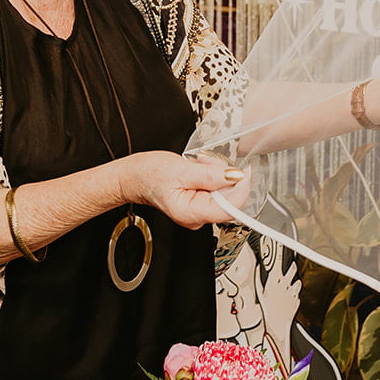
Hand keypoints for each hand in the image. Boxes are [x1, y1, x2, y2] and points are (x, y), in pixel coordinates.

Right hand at [121, 151, 244, 229]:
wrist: (135, 177)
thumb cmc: (150, 175)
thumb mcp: (181, 170)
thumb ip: (210, 174)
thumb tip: (235, 176)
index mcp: (191, 214)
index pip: (229, 209)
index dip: (240, 189)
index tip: (243, 172)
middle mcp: (197, 218)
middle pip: (228, 199)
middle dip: (223, 176)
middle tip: (206, 162)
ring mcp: (199, 212)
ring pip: (223, 193)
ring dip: (216, 174)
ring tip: (198, 165)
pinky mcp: (200, 204)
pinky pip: (216, 191)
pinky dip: (211, 177)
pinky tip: (198, 171)